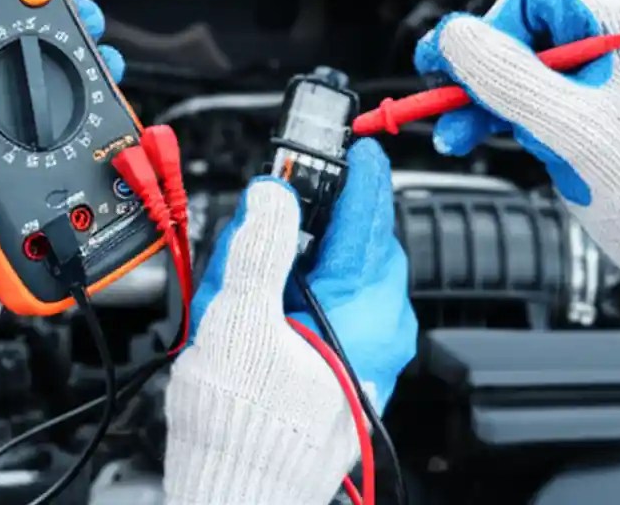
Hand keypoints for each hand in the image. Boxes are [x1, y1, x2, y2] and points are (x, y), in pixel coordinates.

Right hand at [165, 140, 415, 504]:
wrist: (243, 488)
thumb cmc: (243, 424)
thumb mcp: (237, 320)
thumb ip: (257, 248)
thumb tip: (272, 197)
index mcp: (364, 313)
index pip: (369, 222)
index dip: (360, 177)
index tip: (357, 147)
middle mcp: (382, 333)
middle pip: (366, 247)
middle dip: (330, 218)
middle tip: (289, 201)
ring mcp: (374, 354)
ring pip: (357, 278)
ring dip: (319, 255)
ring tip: (266, 258)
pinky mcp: (358, 370)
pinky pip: (348, 309)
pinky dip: (318, 288)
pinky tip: (277, 296)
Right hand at [414, 0, 619, 342]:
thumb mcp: (569, 129)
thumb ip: (507, 78)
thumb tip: (453, 34)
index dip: (490, 30)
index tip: (458, 74)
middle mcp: (618, 42)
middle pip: (524, 32)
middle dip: (480, 72)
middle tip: (441, 104)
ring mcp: (608, 80)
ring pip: (525, 70)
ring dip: (485, 101)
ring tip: (456, 137)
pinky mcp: (597, 115)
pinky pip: (540, 101)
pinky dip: (508, 119)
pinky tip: (483, 140)